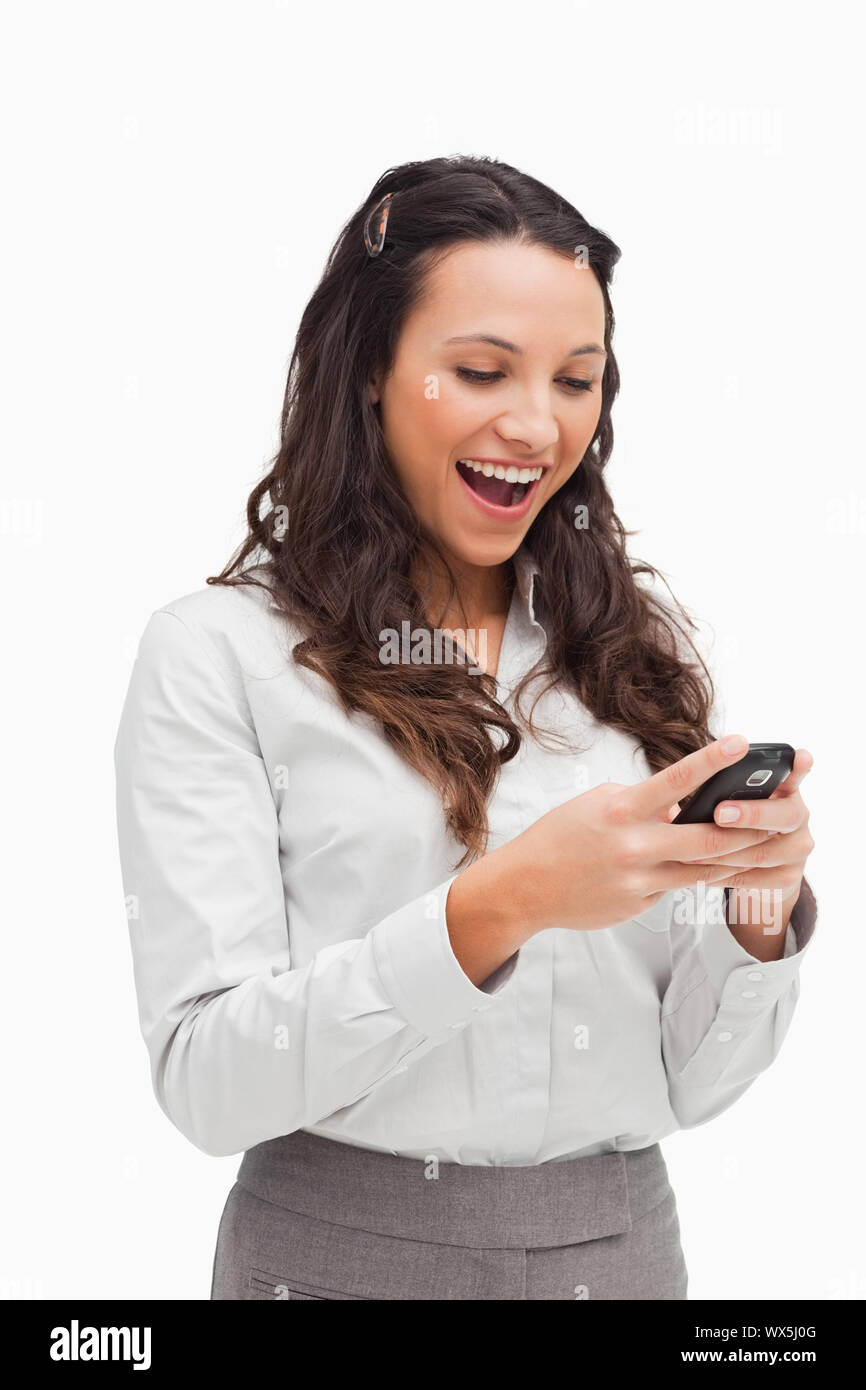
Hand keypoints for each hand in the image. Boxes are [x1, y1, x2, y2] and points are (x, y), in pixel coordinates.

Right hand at [503, 734, 777, 934]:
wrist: (525, 888)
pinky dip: (695, 874)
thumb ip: (642, 803)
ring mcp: (640, 880)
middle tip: (777, 816)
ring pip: (704, 869)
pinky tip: (710, 868)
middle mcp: (635, 846)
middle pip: (709, 838)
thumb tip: (680, 804)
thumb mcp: (598, 804)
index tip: (740, 742)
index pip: (676, 780)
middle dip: (748, 828)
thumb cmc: (559, 837)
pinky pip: (677, 887)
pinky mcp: (640, 904)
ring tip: (764, 846)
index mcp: (622, 811)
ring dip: (737, 858)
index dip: (712, 760)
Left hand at [671, 747, 814, 931]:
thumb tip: (701, 773)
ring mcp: (798, 849)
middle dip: (751, 814)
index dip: (798, 767)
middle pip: (785, 815)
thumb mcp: (732, 796)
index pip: (796, 773)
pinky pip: (754, 879)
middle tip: (719, 812)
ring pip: (763, 852)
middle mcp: (799, 816)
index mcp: (787, 789)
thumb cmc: (732, 819)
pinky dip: (724, 875)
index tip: (799, 756)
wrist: (750, 865)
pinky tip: (699, 871)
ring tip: (692, 849)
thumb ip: (730, 786)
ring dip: (725, 852)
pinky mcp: (788, 878)